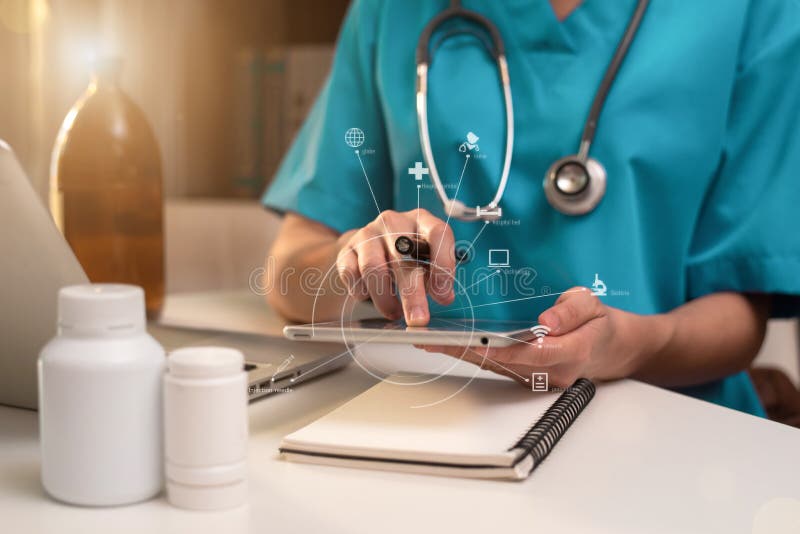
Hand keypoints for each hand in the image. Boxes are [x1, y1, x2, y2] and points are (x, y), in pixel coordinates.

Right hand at [336, 209, 455, 325]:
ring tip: (393, 314)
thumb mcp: (427, 262)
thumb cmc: (407, 257)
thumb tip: (445, 297)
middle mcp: (394, 222)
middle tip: (418, 320)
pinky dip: (361, 291)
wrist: (369, 248)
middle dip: (412, 295)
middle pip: (404, 257)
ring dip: (385, 298)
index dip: (443, 264)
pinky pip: (351, 273)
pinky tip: (369, 297)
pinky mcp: (347, 249)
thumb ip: (437, 277)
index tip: (443, 295)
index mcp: (422, 220)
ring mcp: (368, 233)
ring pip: (373, 268)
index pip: (438, 233)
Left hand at [422, 287, 656, 387]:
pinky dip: (474, 357)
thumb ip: (571, 311)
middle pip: (502, 363)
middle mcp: (551, 373)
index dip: (497, 348)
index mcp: (569, 353)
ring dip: (463, 355)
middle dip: (465, 351)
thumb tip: (547, 320)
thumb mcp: (593, 304)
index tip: (471, 342)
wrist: (614, 349)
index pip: (528, 353)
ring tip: (431, 341)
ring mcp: (539, 380)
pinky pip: (498, 368)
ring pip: (496, 368)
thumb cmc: (601, 324)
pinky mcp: (529, 378)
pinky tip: (452, 346)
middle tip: (432, 339)